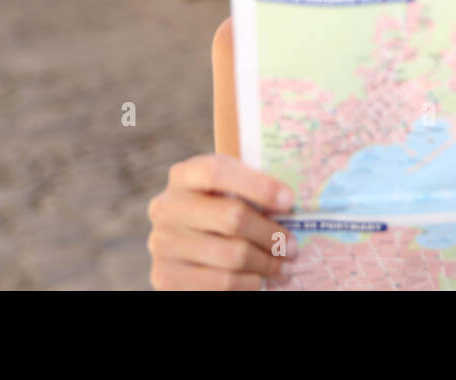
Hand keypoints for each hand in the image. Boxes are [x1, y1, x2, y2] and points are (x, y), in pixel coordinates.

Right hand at [147, 153, 297, 289]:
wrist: (180, 248)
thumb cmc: (214, 212)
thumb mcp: (224, 193)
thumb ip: (247, 192)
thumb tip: (289, 204)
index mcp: (183, 176)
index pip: (218, 172)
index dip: (258, 185)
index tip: (290, 201)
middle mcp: (167, 207)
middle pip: (232, 217)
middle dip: (271, 234)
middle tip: (292, 246)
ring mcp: (163, 243)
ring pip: (232, 255)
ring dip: (267, 263)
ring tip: (284, 266)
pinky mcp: (166, 276)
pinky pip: (222, 282)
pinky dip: (249, 283)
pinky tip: (260, 279)